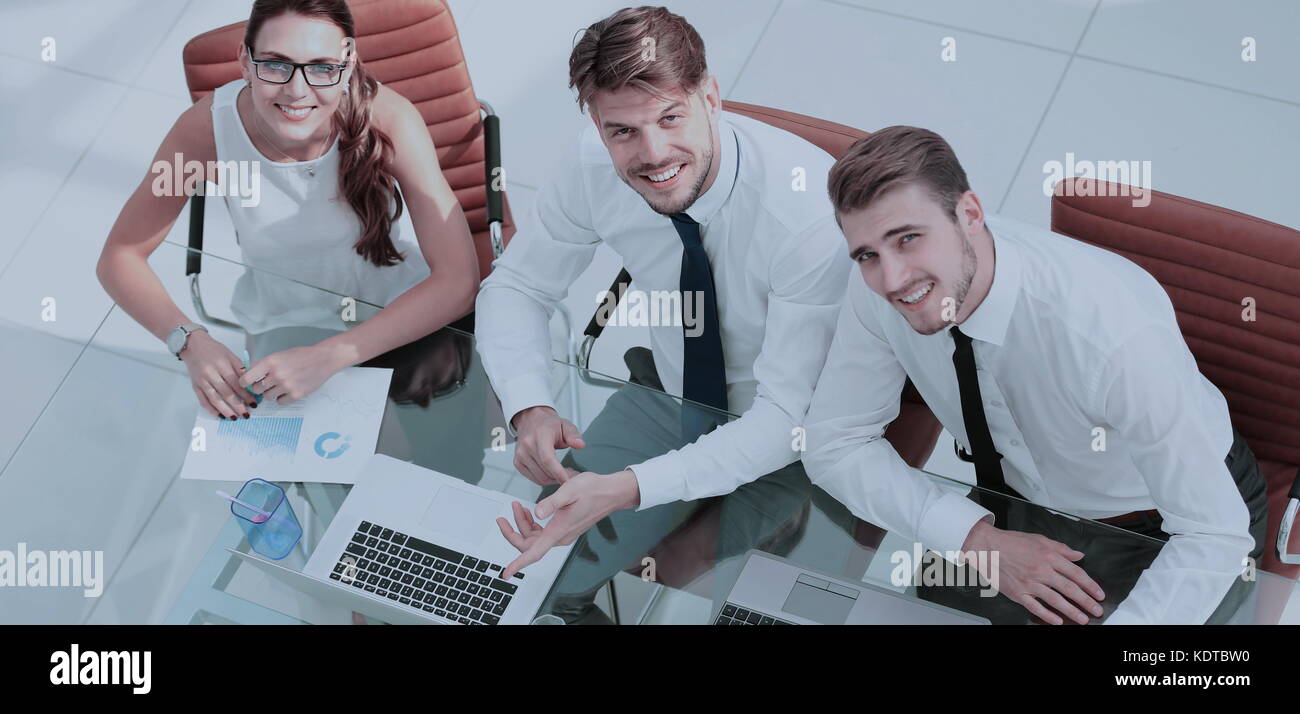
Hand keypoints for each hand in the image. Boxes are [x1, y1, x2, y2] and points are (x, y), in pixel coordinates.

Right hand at [181, 331, 256, 419]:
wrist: (192, 345)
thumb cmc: (213, 350)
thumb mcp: (230, 355)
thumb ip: (240, 369)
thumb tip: (251, 383)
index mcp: (222, 364)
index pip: (236, 383)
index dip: (245, 394)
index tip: (254, 402)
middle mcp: (211, 373)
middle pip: (226, 393)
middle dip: (238, 405)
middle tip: (246, 414)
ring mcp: (201, 380)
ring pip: (214, 399)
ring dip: (225, 410)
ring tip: (235, 417)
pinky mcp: (195, 385)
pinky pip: (203, 400)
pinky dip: (211, 409)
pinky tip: (219, 415)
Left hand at [240, 344, 340, 403]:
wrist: (322, 359)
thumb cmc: (301, 356)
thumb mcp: (279, 355)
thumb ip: (263, 365)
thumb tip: (246, 374)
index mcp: (270, 362)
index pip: (247, 379)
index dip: (244, 382)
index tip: (246, 383)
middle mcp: (277, 375)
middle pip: (256, 389)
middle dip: (260, 387)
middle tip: (268, 383)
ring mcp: (287, 386)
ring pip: (267, 397)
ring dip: (271, 392)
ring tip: (281, 384)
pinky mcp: (296, 395)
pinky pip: (280, 401)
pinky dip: (282, 397)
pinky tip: (289, 389)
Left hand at [496, 470, 639, 577]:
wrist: (611, 493)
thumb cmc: (593, 490)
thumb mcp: (569, 490)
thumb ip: (552, 502)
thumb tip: (537, 513)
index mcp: (559, 530)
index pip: (535, 553)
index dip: (518, 564)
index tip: (506, 573)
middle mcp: (561, 536)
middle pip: (529, 545)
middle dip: (513, 532)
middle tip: (503, 518)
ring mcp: (563, 534)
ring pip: (535, 538)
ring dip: (522, 525)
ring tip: (517, 507)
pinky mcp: (565, 529)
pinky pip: (543, 533)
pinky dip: (532, 524)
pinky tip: (530, 512)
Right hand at [510, 405, 584, 485]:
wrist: (530, 420)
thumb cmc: (548, 424)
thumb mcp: (566, 425)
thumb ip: (573, 435)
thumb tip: (580, 444)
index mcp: (540, 435)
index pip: (547, 459)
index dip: (558, 472)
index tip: (569, 480)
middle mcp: (527, 446)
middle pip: (545, 472)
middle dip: (560, 478)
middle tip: (572, 475)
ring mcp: (520, 455)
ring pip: (540, 478)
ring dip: (553, 480)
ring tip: (564, 473)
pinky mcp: (518, 463)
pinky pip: (534, 478)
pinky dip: (545, 480)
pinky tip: (553, 473)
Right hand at [963, 519, 1105, 624]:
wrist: (987, 547)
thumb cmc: (1011, 543)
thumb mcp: (1040, 540)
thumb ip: (1061, 548)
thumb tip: (1078, 555)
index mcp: (1049, 557)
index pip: (1076, 573)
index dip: (1090, 585)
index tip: (1099, 594)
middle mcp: (1041, 570)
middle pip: (1070, 589)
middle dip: (1086, 601)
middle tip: (1097, 610)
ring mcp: (1030, 583)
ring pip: (1056, 600)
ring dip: (1072, 611)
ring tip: (1083, 619)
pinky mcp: (1018, 593)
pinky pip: (1035, 607)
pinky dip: (1047, 615)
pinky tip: (1057, 620)